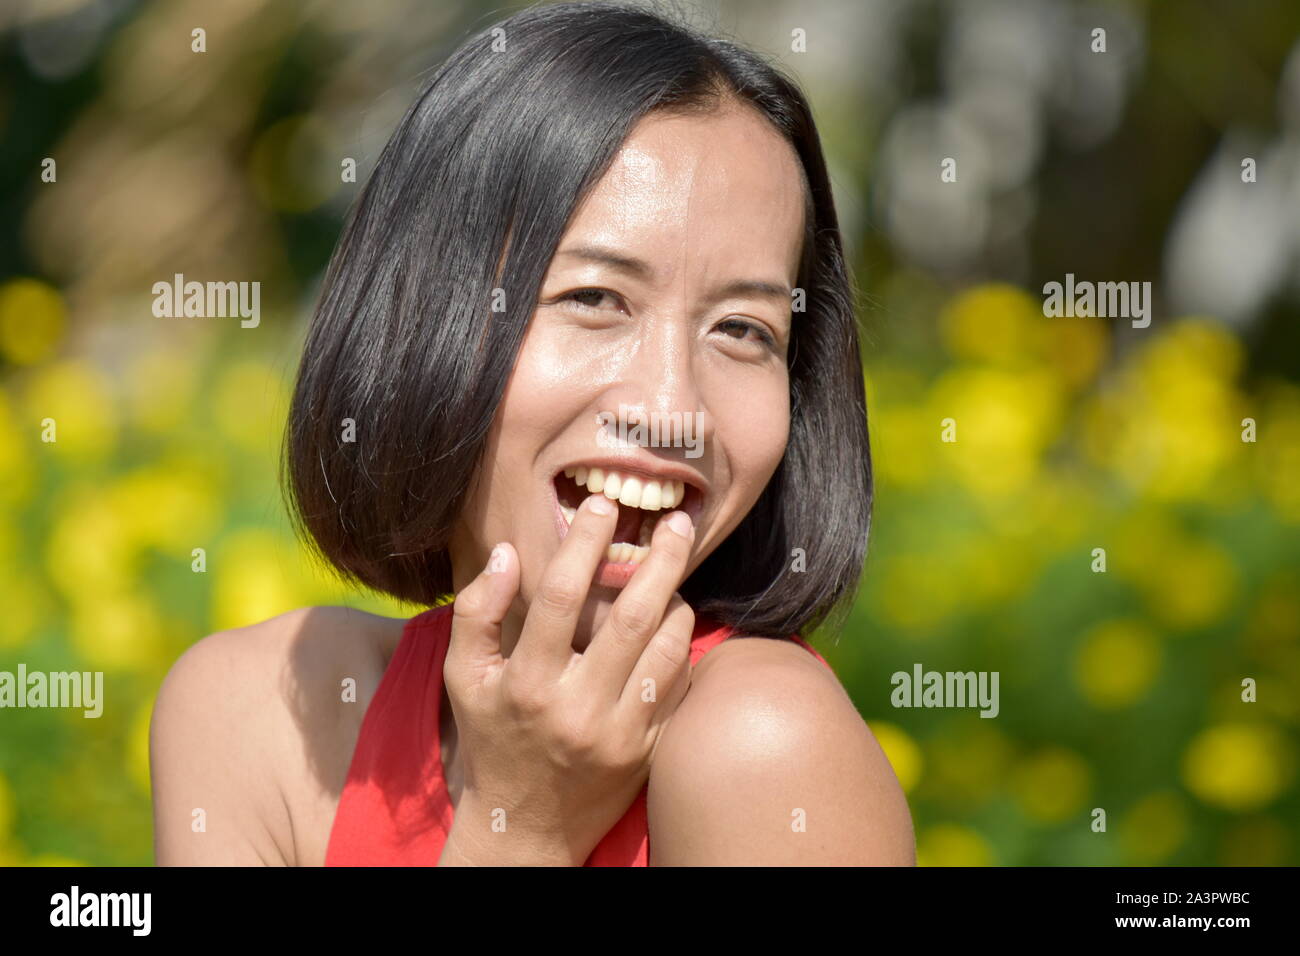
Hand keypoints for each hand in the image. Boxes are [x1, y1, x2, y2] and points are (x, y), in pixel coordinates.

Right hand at [439, 492, 696, 865]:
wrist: (526, 828)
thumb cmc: (493, 740)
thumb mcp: (463, 678)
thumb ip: (477, 612)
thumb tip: (508, 552)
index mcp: (529, 682)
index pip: (562, 596)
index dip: (585, 543)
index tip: (602, 505)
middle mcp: (577, 707)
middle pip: (631, 617)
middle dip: (661, 560)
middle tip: (679, 522)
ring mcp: (620, 733)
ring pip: (667, 650)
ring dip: (679, 602)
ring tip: (676, 572)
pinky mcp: (649, 750)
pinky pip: (678, 686)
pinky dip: (681, 647)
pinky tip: (675, 623)